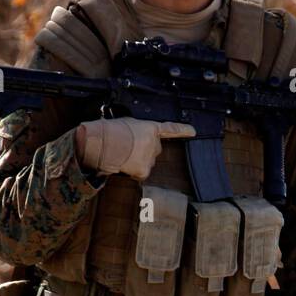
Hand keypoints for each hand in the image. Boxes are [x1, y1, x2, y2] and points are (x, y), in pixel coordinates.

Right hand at [75, 117, 195, 180]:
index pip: (171, 129)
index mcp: (150, 128)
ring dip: (138, 160)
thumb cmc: (109, 131)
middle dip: (144, 150)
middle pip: (154, 149)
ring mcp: (150, 158)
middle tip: (128, 148)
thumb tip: (135, 138)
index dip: (183, 130)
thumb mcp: (126, 123)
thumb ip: (137, 131)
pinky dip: (132, 171)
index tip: (193, 131)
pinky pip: (140, 173)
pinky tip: (122, 164)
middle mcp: (154, 144)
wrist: (102, 144)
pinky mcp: (144, 171)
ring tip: (122, 155)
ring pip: (147, 162)